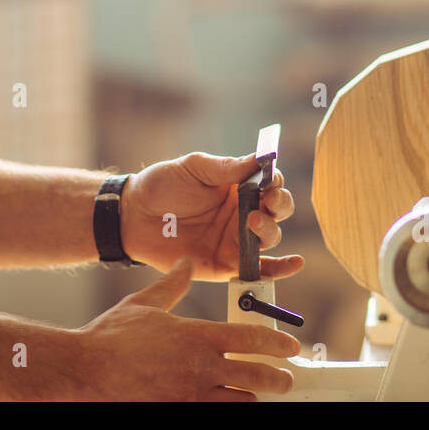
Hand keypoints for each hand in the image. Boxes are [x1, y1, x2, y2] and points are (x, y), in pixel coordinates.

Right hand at [76, 258, 298, 399]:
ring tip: (256, 395)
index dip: (277, 343)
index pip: (251, 338)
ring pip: (241, 403)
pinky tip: (227, 406)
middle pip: (257, 377)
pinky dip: (226, 410)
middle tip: (285, 379)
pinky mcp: (180, 413)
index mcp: (197, 336)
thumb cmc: (111, 337)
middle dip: (278, 379)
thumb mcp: (145, 303)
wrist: (84, 371)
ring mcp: (191, 397)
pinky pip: (216, 416)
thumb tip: (185, 262)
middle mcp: (201, 368)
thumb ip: (172, 284)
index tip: (290, 347)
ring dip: (252, 399)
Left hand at [119, 151, 303, 281]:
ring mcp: (236, 241)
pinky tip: (295, 263)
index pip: (271, 183)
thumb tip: (260, 159)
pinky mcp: (226, 266)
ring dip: (269, 230)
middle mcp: (242, 214)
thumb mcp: (194, 168)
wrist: (132, 216)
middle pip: (277, 211)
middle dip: (279, 205)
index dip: (275, 182)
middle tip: (267, 201)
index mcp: (238, 187)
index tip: (269, 181)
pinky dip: (280, 270)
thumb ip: (226, 168)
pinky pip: (259, 270)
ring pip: (270, 238)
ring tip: (252, 222)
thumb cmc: (162, 185)